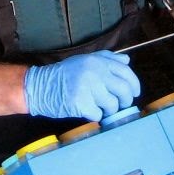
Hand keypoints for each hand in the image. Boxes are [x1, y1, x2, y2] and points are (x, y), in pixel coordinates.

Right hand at [24, 50, 139, 120]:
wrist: (39, 86)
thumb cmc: (63, 75)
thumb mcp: (84, 60)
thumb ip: (106, 58)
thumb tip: (127, 61)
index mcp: (97, 61)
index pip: (126, 73)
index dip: (134, 85)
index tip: (134, 93)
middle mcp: (95, 72)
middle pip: (123, 90)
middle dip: (125, 101)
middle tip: (119, 105)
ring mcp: (87, 87)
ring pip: (112, 105)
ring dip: (108, 110)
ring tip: (100, 107)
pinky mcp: (80, 103)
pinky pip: (98, 114)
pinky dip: (96, 116)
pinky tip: (88, 110)